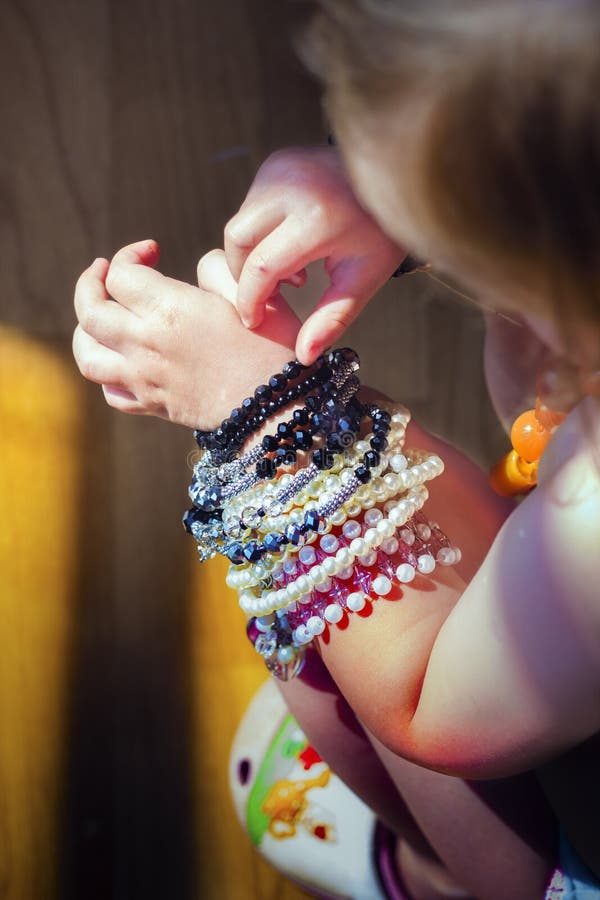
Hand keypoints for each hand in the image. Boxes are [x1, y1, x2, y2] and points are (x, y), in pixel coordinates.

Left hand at [72, 240, 300, 428]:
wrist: (278, 410)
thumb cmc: (272, 347)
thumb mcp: (250, 293)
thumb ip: (215, 268)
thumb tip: (195, 268)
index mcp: (170, 310)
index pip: (121, 273)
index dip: (130, 254)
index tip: (153, 249)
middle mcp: (147, 344)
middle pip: (90, 310)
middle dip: (90, 283)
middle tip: (103, 271)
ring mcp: (144, 379)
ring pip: (87, 354)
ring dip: (86, 330)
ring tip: (99, 317)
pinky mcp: (153, 406)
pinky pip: (110, 391)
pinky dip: (107, 372)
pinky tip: (120, 359)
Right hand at [225, 146, 404, 364]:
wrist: (393, 177)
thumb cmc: (382, 233)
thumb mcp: (363, 279)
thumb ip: (332, 319)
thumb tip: (303, 357)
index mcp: (316, 219)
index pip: (260, 267)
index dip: (250, 300)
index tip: (253, 322)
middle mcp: (291, 187)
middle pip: (237, 241)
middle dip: (246, 275)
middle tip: (276, 295)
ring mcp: (280, 169)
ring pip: (239, 224)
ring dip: (254, 255)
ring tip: (296, 271)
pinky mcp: (275, 162)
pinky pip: (251, 208)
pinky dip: (262, 233)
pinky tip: (294, 245)